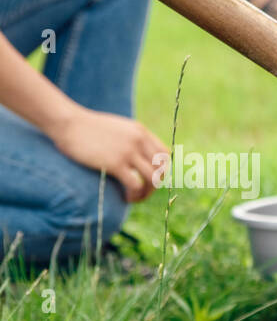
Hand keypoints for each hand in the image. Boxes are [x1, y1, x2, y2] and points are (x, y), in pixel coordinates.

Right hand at [51, 107, 167, 202]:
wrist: (67, 122)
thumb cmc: (87, 128)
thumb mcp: (116, 128)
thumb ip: (130, 139)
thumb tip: (137, 156)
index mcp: (140, 131)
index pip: (165, 154)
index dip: (162, 170)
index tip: (151, 178)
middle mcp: (138, 141)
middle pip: (161, 169)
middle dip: (155, 184)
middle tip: (143, 192)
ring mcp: (128, 152)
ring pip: (152, 179)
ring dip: (146, 193)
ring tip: (134, 197)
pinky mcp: (115, 163)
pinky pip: (135, 185)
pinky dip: (134, 195)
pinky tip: (125, 197)